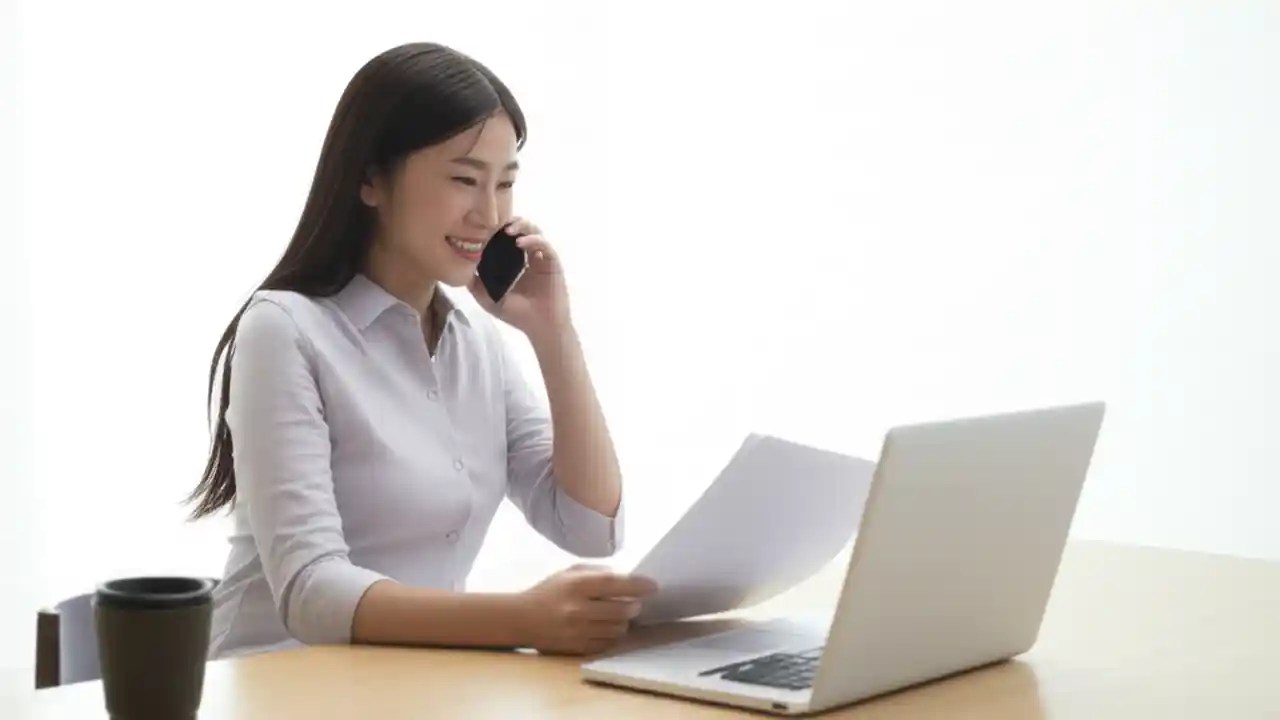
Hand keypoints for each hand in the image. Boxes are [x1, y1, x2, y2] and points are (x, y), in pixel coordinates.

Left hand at [468, 217, 570, 338]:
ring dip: (521, 225)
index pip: (505, 238)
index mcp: (514, 262)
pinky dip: (532, 239)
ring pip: (534, 230)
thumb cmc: (517, 315)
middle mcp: (529, 256)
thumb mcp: (489, 298)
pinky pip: (544, 244)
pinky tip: (520, 243)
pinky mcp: (552, 261)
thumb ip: (475, 283)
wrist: (541, 328)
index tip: (482, 228)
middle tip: (495, 223)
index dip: (495, 230)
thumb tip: (460, 267)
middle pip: (520, 229)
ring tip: (507, 230)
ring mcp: (541, 257)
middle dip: (508, 222)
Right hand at [514, 565, 658, 655]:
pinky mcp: (578, 648)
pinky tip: (606, 627)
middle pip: (623, 611)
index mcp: (577, 585)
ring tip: (619, 615)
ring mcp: (578, 631)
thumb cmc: (549, 591)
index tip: (653, 586)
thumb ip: (599, 572)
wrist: (521, 619)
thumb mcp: (570, 572)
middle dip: (634, 606)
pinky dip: (612, 635)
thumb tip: (628, 578)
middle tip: (635, 604)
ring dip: (624, 622)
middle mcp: (578, 609)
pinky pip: (608, 643)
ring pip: (618, 629)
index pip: (616, 585)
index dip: (639, 586)